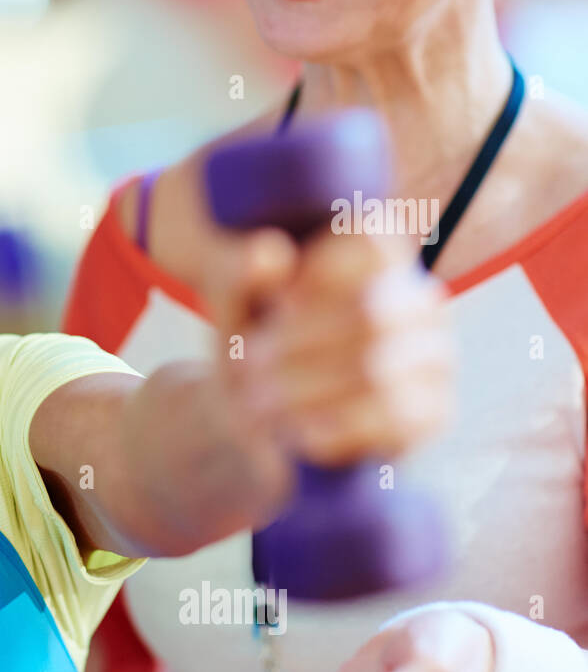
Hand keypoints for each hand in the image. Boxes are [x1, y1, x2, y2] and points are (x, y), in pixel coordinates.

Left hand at [201, 218, 454, 468]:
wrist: (264, 427)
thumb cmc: (255, 352)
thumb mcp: (234, 315)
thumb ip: (239, 278)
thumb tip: (267, 251)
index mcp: (381, 260)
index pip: (371, 238)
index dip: (317, 271)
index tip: (274, 304)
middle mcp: (421, 301)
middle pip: (367, 312)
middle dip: (293, 345)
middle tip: (248, 366)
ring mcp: (436, 358)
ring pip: (376, 370)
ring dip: (303, 390)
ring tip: (260, 402)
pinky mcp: (435, 414)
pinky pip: (390, 420)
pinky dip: (332, 428)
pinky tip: (296, 432)